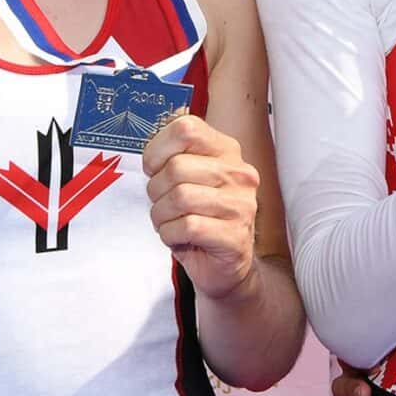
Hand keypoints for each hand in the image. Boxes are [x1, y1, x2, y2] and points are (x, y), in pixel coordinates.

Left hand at [143, 113, 260, 301]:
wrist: (226, 267)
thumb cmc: (201, 218)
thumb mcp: (189, 178)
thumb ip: (175, 153)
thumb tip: (154, 129)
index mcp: (227, 151)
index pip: (186, 128)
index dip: (158, 149)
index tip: (154, 168)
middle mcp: (239, 174)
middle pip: (177, 167)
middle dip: (156, 190)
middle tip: (161, 203)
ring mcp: (241, 205)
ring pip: (180, 197)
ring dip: (161, 215)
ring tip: (169, 222)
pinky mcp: (235, 236)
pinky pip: (187, 226)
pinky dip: (171, 234)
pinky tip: (178, 237)